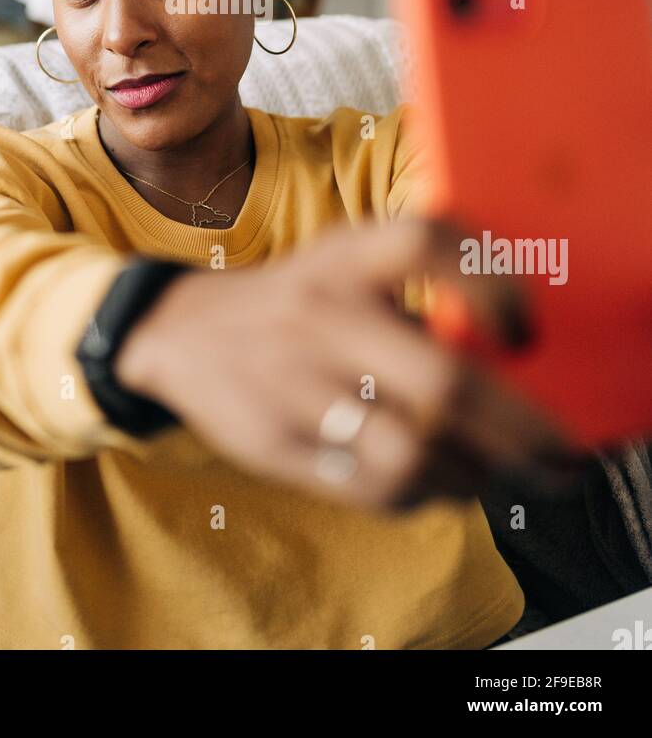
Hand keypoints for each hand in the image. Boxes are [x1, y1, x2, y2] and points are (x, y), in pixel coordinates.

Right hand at [114, 216, 585, 510]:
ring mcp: (293, 382)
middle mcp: (320, 313)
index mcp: (344, 256)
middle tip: (557, 453)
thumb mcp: (343, 261)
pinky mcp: (274, 440)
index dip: (491, 283)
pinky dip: (420, 496)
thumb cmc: (294, 299)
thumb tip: (512, 350)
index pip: (425, 242)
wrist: (181, 331)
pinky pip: (369, 487)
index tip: (526, 332)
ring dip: (472, 475)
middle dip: (518, 429)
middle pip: (442, 381)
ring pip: (411, 451)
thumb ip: (416, 283)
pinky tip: (436, 485)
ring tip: (494, 476)